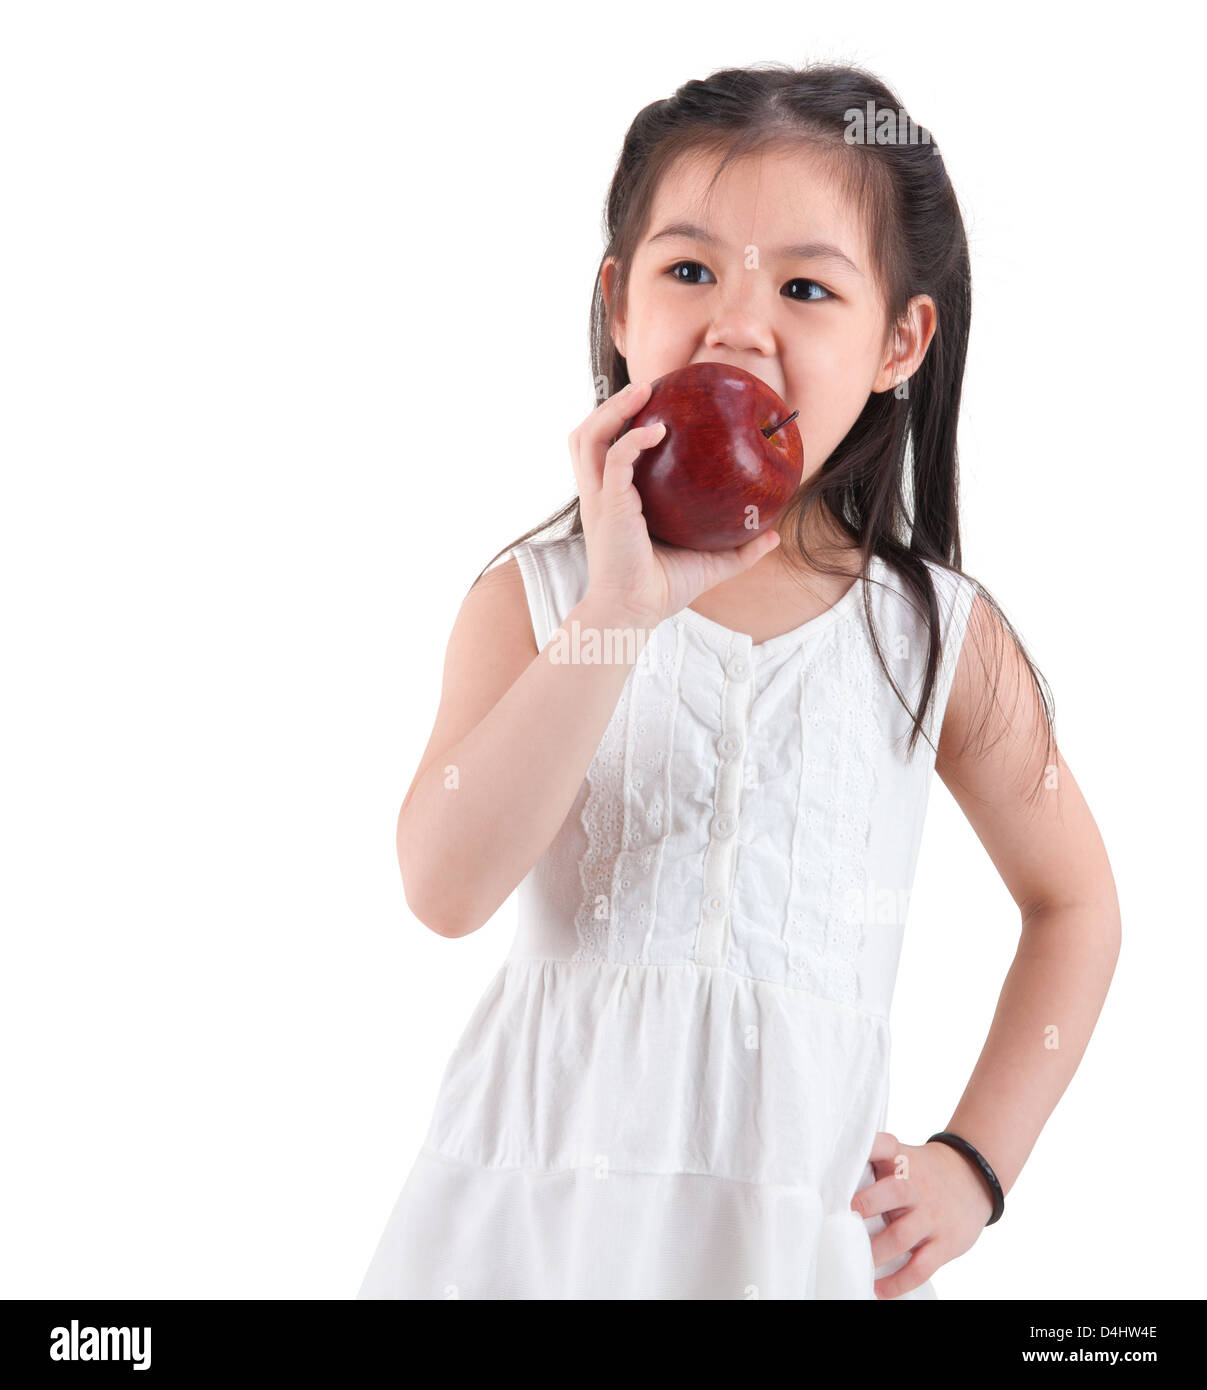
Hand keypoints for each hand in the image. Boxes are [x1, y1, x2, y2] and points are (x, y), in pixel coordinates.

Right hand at [567, 379, 780, 628]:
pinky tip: (658, 429)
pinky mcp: (609, 507)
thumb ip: (740, 549)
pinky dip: (633, 439)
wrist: (634, 615)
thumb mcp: (709, 564)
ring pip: (587, 438)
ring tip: (643, 390)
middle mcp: (601, 495)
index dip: (619, 423)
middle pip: (585, 436)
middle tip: (646, 387)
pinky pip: (616, 460)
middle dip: (608, 406)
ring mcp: (600, 499)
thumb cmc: (661, 591)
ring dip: (612, 409)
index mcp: (615, 501)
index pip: (605, 451)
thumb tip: (775, 535)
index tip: (653, 403)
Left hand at [851, 1130, 994, 1297]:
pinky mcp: (945, 1243)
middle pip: (893, 1192)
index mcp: (902, 1158)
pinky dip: (898, 1281)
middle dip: (865, 1206)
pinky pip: (921, 1267)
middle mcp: (917, 1185)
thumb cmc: (921, 1170)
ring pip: (902, 1236)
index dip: (865, 1149)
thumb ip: (872, 1162)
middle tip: (838, 1220)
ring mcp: (932, 1215)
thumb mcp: (901, 1155)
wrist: (974, 1178)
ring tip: (852, 1262)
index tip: (841, 1162)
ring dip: (875, 1252)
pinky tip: (878, 1289)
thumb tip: (827, 1176)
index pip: (883, 1145)